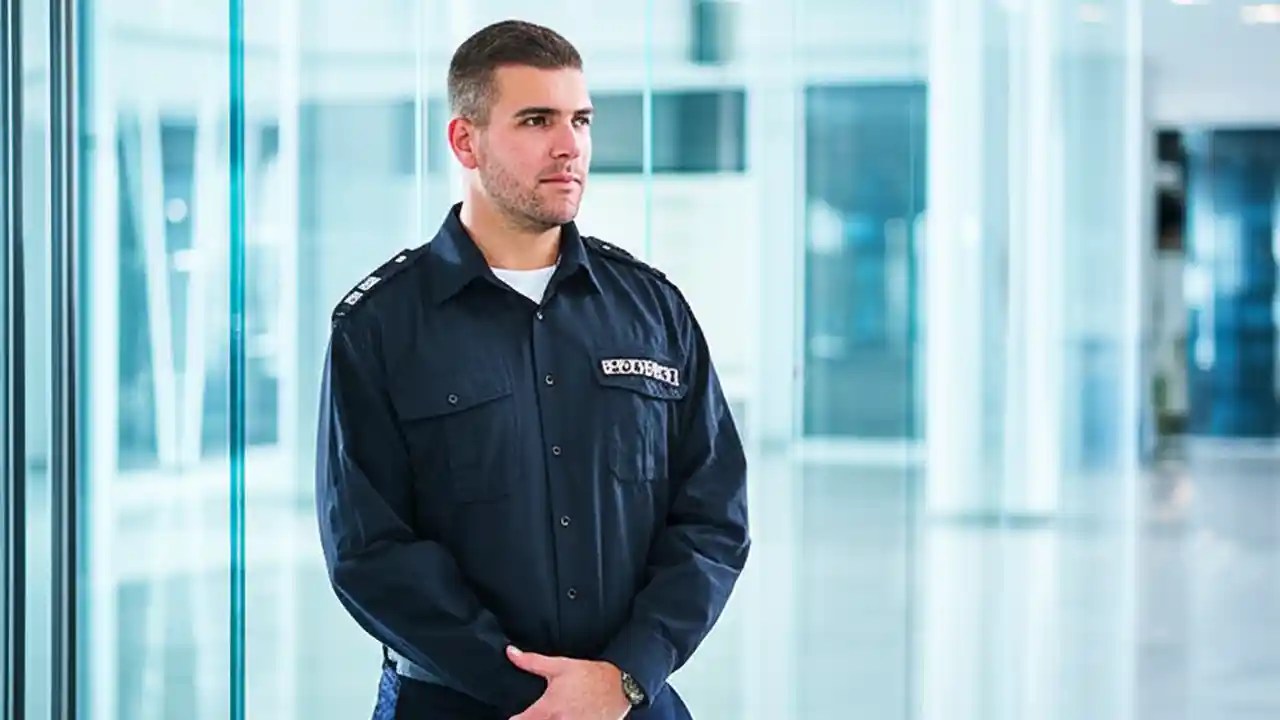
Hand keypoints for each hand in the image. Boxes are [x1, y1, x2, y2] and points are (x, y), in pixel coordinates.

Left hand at [506, 645, 631, 719]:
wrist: (621, 687)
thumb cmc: (590, 676)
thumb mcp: (560, 665)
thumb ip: (532, 661)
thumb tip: (511, 652)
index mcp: (549, 709)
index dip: (515, 719)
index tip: (515, 715)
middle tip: (538, 713)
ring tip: (554, 714)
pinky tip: (568, 716)